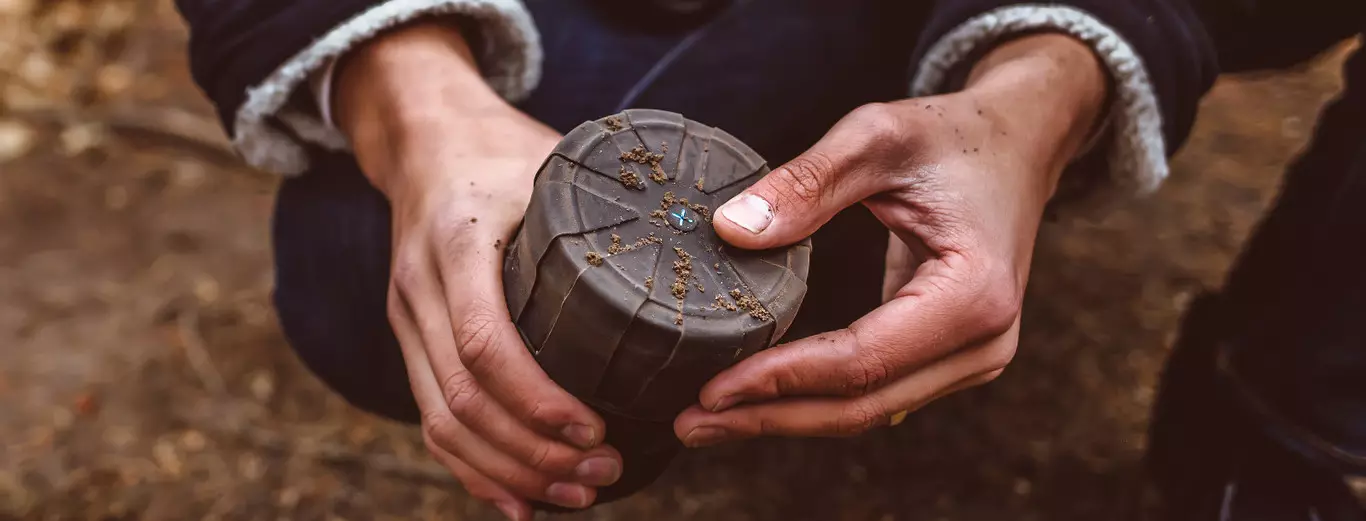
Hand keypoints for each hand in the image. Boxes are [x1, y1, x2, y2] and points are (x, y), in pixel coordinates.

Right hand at [335, 23, 620, 518]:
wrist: (424, 140)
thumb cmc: (502, 150)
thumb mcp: (551, 159)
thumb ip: (608, 201)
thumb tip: (713, 235)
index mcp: (457, 240)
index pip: (485, 344)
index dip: (538, 401)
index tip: (596, 430)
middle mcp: (420, 287)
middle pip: (463, 399)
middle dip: (534, 452)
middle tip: (604, 472)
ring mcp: (407, 317)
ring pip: (443, 421)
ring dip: (509, 471)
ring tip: (576, 494)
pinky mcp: (411, 339)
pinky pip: (431, 419)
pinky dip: (472, 468)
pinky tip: (517, 501)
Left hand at [674, 34, 1108, 444]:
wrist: (1017, 143)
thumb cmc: (952, 135)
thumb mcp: (878, 136)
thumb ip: (807, 181)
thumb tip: (731, 229)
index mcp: (974, 295)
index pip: (860, 360)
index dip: (781, 380)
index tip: (711, 388)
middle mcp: (985, 343)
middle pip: (862, 406)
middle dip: (771, 418)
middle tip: (692, 424)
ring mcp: (973, 358)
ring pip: (868, 411)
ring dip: (787, 418)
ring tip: (708, 421)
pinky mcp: (951, 358)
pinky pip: (876, 391)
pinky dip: (814, 399)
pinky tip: (757, 398)